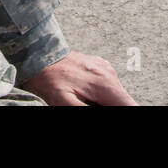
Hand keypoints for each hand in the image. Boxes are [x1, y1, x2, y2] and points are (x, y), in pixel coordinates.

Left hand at [21, 51, 136, 105]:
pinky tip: (84, 93)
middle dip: (112, 106)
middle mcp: (109, 74)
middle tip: (87, 103)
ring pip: (115, 94)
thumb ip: (87, 112)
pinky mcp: (99, 65)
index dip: (128, 112)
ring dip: (105, 101)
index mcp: (105, 85)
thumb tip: (105, 110)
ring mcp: (105, 68)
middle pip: (123, 101)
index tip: (103, 107)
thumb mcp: (64, 103)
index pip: (130, 106)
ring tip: (84, 99)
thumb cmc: (48, 80)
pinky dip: (101, 93)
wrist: (37, 55)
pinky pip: (107, 84)